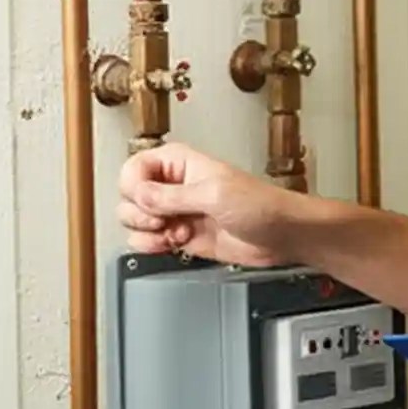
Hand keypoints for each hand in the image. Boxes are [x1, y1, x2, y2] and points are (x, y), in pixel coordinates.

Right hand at [115, 142, 297, 266]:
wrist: (280, 235)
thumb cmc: (261, 205)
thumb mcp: (215, 194)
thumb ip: (172, 195)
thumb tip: (139, 193)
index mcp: (178, 162)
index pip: (133, 168)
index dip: (135, 188)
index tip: (150, 201)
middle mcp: (172, 184)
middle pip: (128, 196)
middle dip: (140, 214)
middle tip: (165, 219)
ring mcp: (174, 210)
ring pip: (133, 221)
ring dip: (148, 233)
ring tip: (176, 232)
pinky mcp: (178, 234)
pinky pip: (147, 241)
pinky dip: (154, 246)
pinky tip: (178, 242)